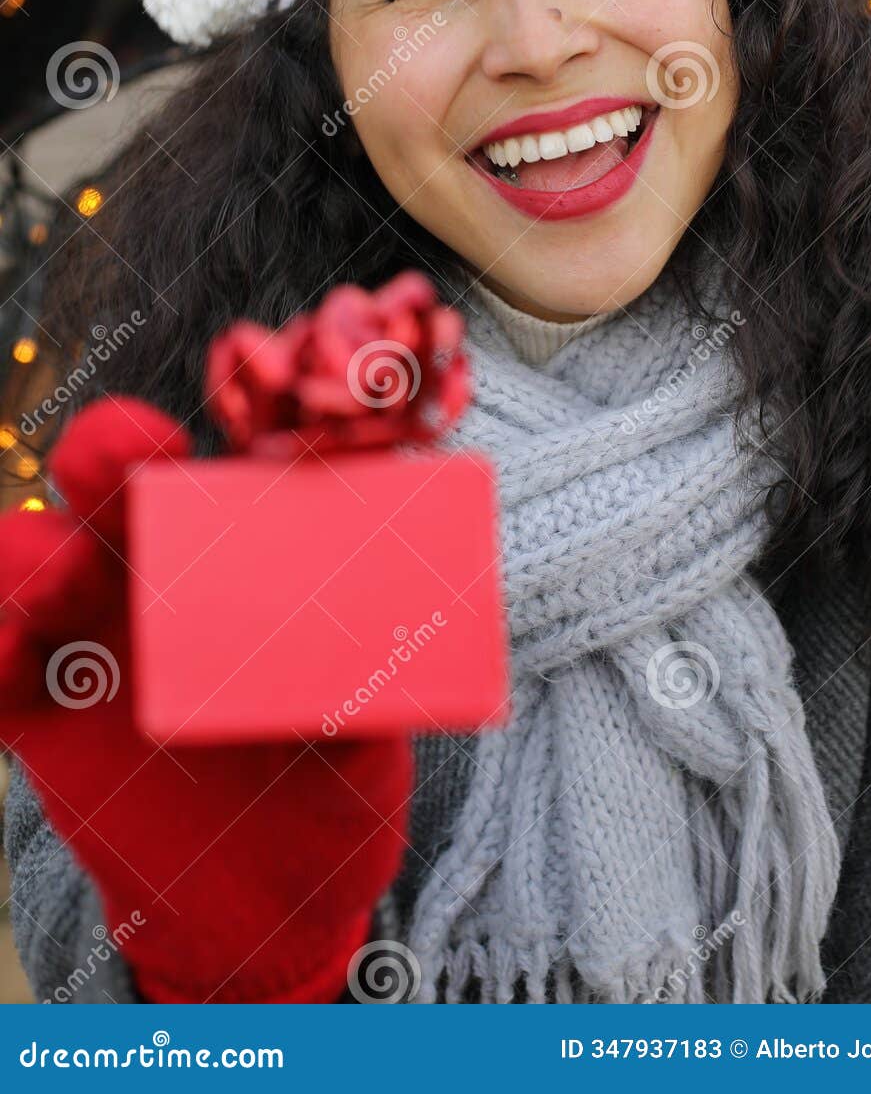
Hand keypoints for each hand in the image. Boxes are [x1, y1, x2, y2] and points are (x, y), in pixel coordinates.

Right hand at [0, 397, 411, 1003]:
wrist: (273, 903)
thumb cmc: (338, 784)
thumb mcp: (373, 740)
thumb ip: (369, 705)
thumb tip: (372, 684)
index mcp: (247, 555)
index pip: (232, 469)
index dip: (233, 429)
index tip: (253, 436)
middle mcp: (159, 574)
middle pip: (113, 477)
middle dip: (109, 448)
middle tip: (128, 458)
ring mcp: (92, 637)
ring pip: (32, 556)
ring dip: (33, 552)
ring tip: (63, 580)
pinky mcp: (43, 716)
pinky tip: (11, 662)